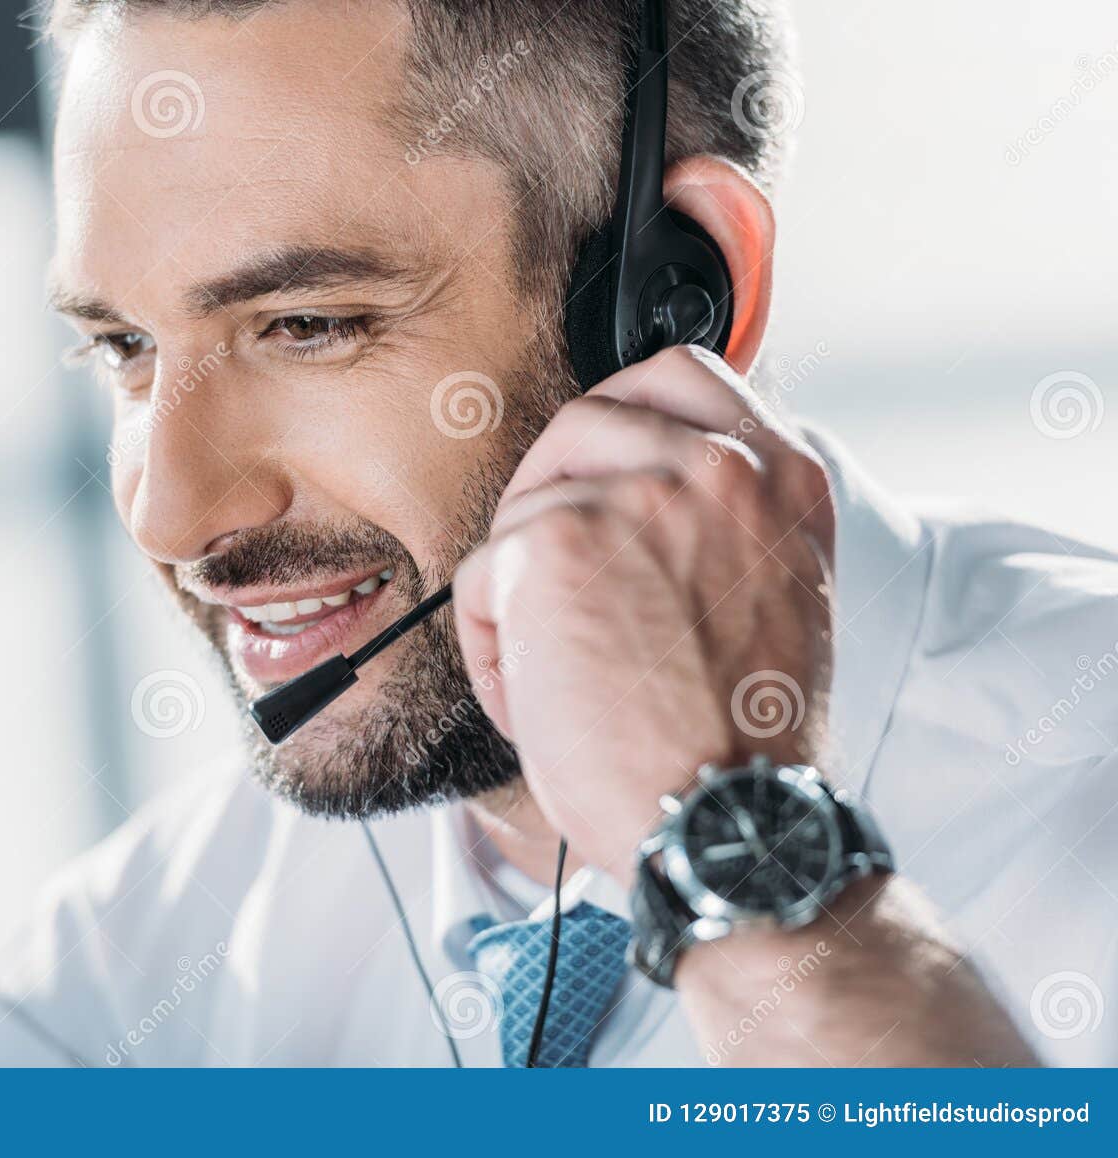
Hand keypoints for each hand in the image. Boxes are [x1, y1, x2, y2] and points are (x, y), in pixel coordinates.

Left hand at [453, 346, 835, 884]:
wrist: (723, 821)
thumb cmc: (738, 740)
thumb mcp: (776, 597)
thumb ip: (721, 520)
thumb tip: (629, 486)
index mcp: (782, 478)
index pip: (681, 377)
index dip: (621, 418)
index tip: (596, 475)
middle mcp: (720, 467)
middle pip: (584, 420)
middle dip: (551, 502)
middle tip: (558, 594)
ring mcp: (638, 494)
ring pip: (525, 504)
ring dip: (523, 588)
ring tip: (562, 667)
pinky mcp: (555, 539)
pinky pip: (482, 576)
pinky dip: (491, 646)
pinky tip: (540, 700)